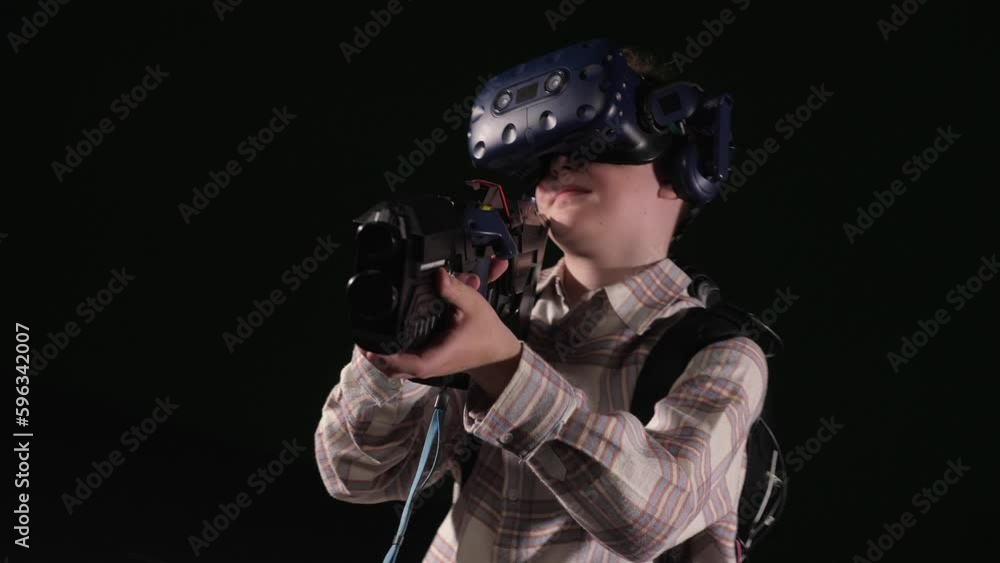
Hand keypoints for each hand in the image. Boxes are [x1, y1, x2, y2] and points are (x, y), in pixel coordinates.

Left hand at [363, 262, 522, 398]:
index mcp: (438, 355)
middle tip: (361, 336)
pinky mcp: (428, 361)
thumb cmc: (486, 331)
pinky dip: (392, 355)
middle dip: (376, 356)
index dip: (387, 358)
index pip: (408, 364)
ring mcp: (428, 366)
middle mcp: (429, 365)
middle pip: (394, 370)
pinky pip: (404, 364)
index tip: (369, 347)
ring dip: (381, 356)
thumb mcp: (474, 306)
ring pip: (397, 369)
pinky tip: (383, 340)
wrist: (497, 353)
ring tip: (367, 337)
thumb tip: (437, 274)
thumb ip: (455, 290)